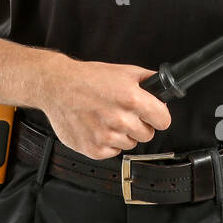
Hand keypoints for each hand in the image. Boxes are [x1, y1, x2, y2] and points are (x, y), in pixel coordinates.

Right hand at [38, 56, 172, 160]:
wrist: (57, 86)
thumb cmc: (88, 78)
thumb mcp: (123, 71)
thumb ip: (148, 80)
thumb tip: (165, 87)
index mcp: (131, 99)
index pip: (163, 120)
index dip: (158, 117)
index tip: (152, 115)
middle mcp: (119, 119)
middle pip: (147, 135)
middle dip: (139, 125)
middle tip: (124, 114)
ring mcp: (105, 136)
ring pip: (130, 144)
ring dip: (122, 134)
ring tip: (107, 118)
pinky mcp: (93, 149)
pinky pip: (113, 152)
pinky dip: (107, 143)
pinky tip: (97, 127)